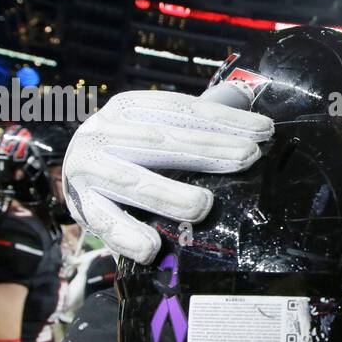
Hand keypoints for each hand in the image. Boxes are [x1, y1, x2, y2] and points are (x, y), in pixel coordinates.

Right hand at [62, 86, 272, 262]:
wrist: (77, 177)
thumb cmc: (134, 152)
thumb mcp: (160, 126)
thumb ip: (199, 117)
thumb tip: (248, 93)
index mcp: (127, 109)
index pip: (180, 110)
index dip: (223, 118)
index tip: (264, 130)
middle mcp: (102, 132)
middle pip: (159, 141)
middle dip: (207, 150)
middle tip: (249, 157)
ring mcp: (86, 169)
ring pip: (131, 182)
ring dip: (168, 195)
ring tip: (203, 206)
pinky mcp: (78, 205)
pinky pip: (103, 222)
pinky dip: (126, 236)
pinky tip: (152, 248)